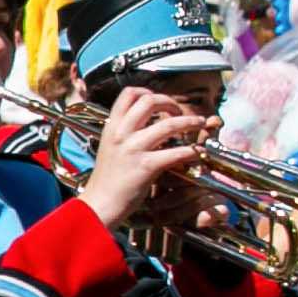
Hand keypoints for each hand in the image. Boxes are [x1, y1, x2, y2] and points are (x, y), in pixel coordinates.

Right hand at [78, 86, 202, 235]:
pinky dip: (192, 150)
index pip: (129, 93)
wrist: (99, 204)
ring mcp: (134, 149)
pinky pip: (177, 152)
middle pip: (150, 101)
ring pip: (169, 124)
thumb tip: (142, 124)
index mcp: (112, 127)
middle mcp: (121, 133)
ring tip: (199, 124)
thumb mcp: (109, 148)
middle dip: (170, 102)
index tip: (159, 101)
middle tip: (178, 111)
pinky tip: (196, 153)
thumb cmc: (106, 180)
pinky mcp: (146, 166)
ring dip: (189, 122)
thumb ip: (123, 133)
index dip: (148, 92)